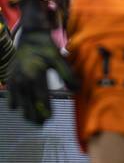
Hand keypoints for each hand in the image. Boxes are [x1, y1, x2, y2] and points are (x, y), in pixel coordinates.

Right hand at [5, 0, 79, 124]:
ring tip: (31, 119)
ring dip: (24, 111)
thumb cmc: (47, 49)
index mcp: (35, 76)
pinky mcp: (9, 79)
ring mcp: (14, 80)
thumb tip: (76, 90)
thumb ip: (67, 74)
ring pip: (18, 102)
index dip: (44, 110)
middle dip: (33, 115)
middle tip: (40, 124)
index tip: (48, 119)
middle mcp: (22, 80)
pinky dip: (15, 102)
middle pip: (28, 103)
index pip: (40, 98)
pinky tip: (18, 108)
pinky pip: (10, 95)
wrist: (30, 38)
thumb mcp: (60, 59)